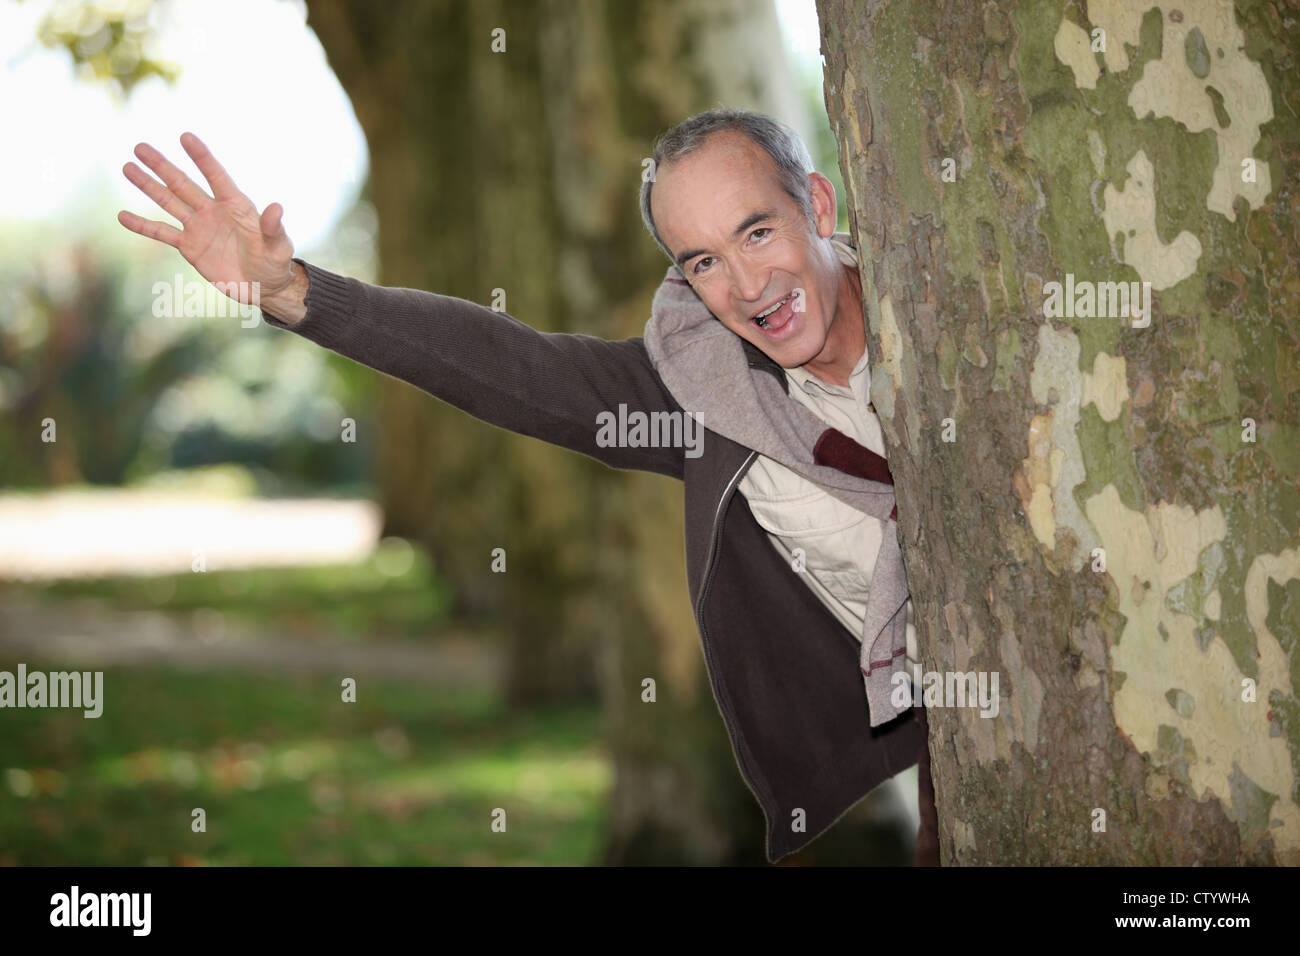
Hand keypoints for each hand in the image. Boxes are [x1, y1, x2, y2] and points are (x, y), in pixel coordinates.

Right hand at [117, 132, 295, 307]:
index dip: (201, 158)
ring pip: (169, 202)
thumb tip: (277, 207)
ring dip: (148, 186)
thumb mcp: (278, 248)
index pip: (216, 176)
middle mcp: (213, 210)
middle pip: (183, 184)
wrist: (262, 287)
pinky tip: (122, 216)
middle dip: (162, 166)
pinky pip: (162, 233)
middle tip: (140, 147)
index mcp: (236, 205)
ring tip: (128, 167)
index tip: (185, 137)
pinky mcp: (189, 246)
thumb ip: (274, 228)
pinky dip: (143, 226)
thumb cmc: (275, 264)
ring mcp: (199, 226)